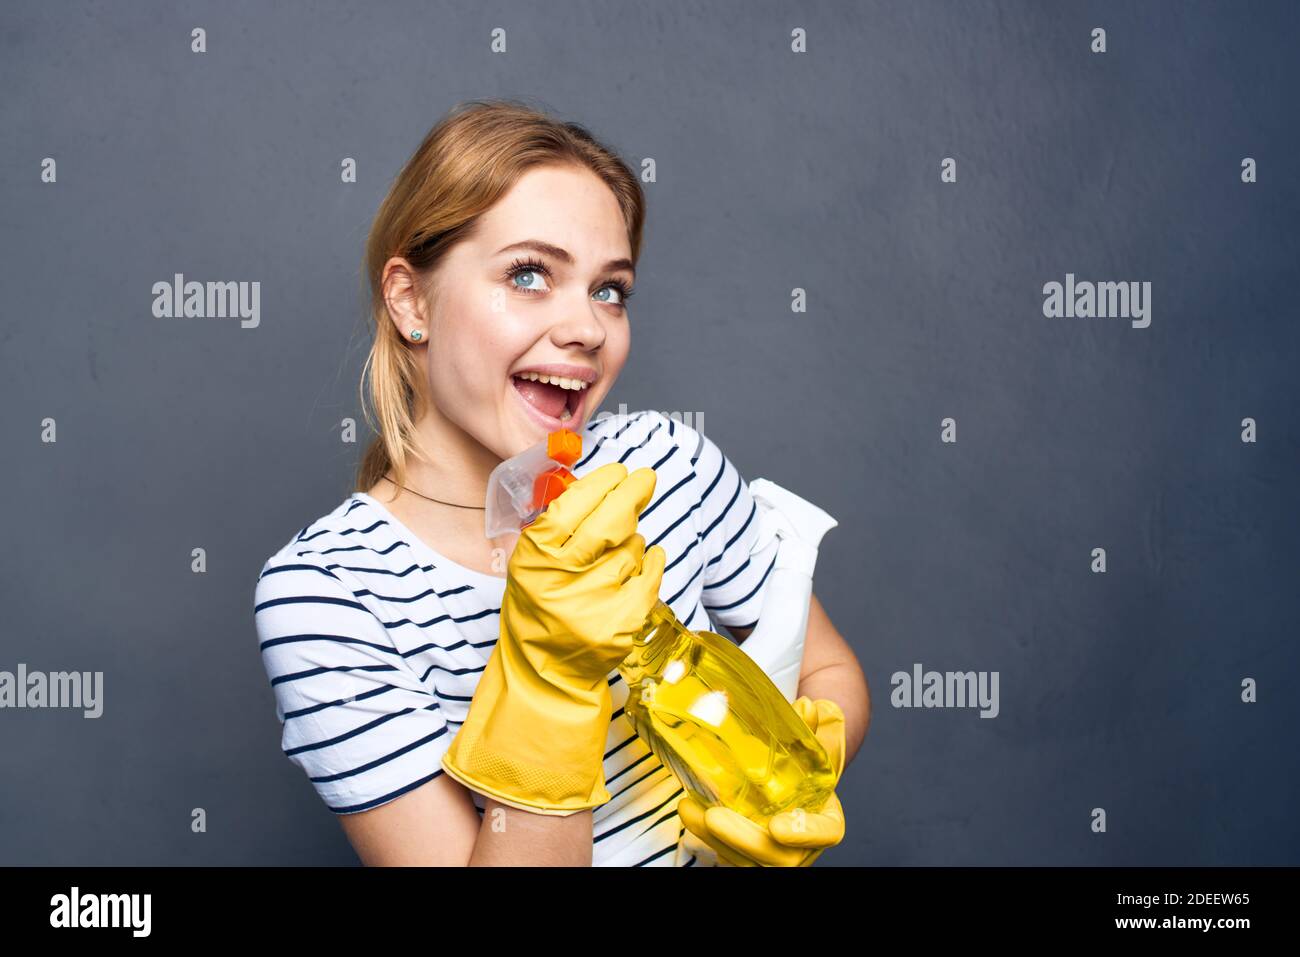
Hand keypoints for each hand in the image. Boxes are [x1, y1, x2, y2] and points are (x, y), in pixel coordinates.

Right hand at [442, 462, 666, 814]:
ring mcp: (594, 605)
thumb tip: (606, 484)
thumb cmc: (541, 606)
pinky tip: (645, 561)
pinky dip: (652, 563)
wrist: (545, 670)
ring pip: (633, 548)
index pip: (571, 508)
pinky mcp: (622, 624)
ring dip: (634, 541)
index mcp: (535, 559)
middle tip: (646, 478)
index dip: (601, 483)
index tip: (619, 470)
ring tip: (619, 552)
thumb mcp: (533, 564)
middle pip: (609, 523)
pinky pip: (650, 576)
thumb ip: (559, 527)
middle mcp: (561, 581)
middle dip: (633, 493)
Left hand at [677, 696, 846, 865]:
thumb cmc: (807, 771)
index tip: (777, 826)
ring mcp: (772, 855)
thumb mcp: (817, 750)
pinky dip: (705, 835)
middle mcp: (800, 846)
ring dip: (715, 838)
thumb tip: (808, 706)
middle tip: (714, 816)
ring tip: (691, 809)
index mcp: (825, 821)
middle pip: (777, 856)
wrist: (792, 786)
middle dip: (742, 839)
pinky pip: (727, 854)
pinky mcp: (746, 855)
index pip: (826, 833)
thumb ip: (818, 731)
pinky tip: (689, 810)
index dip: (803, 833)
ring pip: (745, 860)